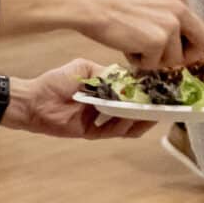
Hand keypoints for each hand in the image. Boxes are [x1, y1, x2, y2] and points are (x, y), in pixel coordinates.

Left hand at [6, 58, 155, 140]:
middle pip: (136, 110)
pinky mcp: (94, 133)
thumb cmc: (56, 81)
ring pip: (129, 124)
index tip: (165, 87)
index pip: (133, 92)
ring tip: (155, 111)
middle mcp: (108, 107)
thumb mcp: (84, 69)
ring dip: (142, 118)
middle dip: (152, 108)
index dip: (148, 91)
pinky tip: (134, 116)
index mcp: (106, 91)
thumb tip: (129, 77)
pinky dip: (126, 125)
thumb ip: (106, 73)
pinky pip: (115, 131)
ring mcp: (102, 121)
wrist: (34, 100)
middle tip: (168, 103)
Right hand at [64, 0, 203, 68]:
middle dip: (186, 56)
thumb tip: (182, 43)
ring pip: (174, 58)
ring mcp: (170, 25)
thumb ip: (168, 17)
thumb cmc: (113, 2)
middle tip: (167, 60)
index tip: (179, 52)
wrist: (90, 3)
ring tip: (133, 44)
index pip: (199, 26)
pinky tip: (126, 46)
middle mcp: (180, 8)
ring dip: (154, 59)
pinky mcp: (157, 41)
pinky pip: (153, 64)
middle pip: (202, 42)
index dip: (189, 44)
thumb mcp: (150, 2)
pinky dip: (139, 61)